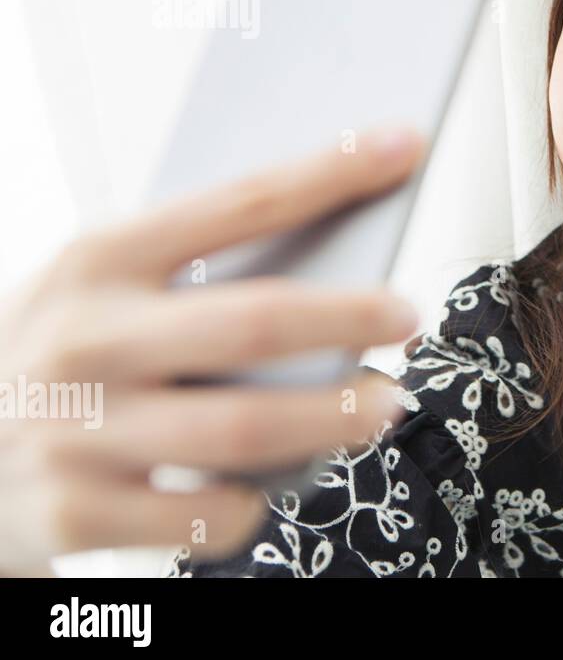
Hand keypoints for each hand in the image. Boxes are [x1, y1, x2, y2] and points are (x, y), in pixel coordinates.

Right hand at [0, 126, 426, 575]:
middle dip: (349, 316)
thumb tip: (335, 270)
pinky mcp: (74, 511)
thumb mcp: (98, 293)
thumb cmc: (56, 359)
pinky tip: (266, 488)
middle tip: (408, 314)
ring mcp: (77, 429)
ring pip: (243, 426)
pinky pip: (202, 514)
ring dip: (333, 417)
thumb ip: (193, 278)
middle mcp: (85, 338)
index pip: (238, 203)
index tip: (402, 145)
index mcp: (98, 261)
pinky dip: (251, 503)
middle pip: (252, 322)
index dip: (329, 172)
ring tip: (385, 404)